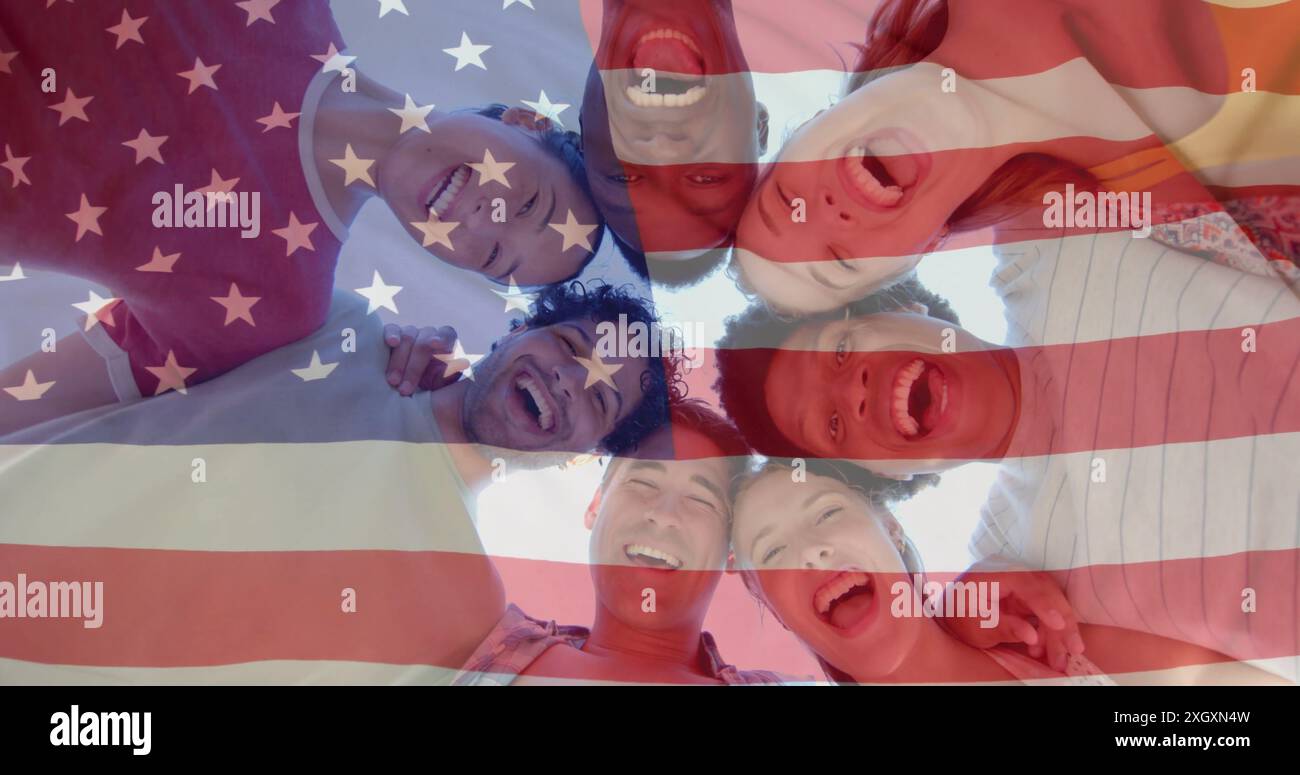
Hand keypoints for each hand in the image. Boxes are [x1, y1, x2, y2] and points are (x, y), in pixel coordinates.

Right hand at [382, 324, 461, 395]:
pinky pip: (391, 329)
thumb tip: (459, 367)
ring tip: (393, 381)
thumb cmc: (433, 385)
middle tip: (405, 389)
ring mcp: (410, 333)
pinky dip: (390, 335)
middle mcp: (428, 335)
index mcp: (446, 342)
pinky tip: (391, 343)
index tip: (436, 344)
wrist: (412, 388)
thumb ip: (451, 373)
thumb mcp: (445, 382)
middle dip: (413, 368)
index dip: (442, 338)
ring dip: (399, 361)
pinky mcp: (392, 334)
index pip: (447, 334)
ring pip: (407, 337)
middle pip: (422, 342)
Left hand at [941, 559, 1085, 671]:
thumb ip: (1005, 628)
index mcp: (996, 573)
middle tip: (1074, 648)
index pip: (1028, 585)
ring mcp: (1021, 585)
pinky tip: (1043, 652)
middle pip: (1047, 593)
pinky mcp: (1026, 597)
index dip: (1045, 605)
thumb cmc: (959, 617)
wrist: (951, 615)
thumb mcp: (977, 626)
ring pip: (1051, 604)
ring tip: (1060, 659)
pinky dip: (1049, 632)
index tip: (1058, 624)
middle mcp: (1013, 574)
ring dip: (1059, 632)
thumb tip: (1032, 635)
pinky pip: (1045, 612)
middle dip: (1063, 623)